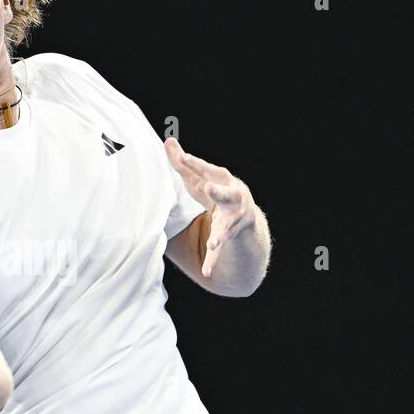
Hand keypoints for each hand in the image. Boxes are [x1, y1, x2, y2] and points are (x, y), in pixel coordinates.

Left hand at [164, 137, 256, 278]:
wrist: (245, 215)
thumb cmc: (216, 191)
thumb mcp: (200, 178)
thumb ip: (183, 163)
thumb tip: (167, 141)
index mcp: (225, 180)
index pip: (209, 171)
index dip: (196, 164)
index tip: (183, 157)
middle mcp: (234, 198)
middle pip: (228, 195)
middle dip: (219, 192)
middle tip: (209, 189)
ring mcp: (235, 219)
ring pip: (228, 227)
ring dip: (220, 236)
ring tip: (213, 244)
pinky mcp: (231, 237)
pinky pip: (222, 251)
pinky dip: (213, 262)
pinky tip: (207, 272)